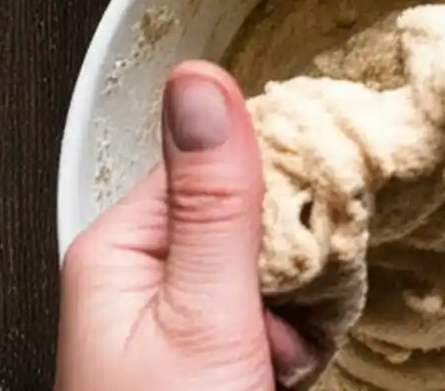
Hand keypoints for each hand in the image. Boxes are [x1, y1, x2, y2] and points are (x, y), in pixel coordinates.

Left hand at [56, 61, 327, 390]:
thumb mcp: (203, 316)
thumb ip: (213, 203)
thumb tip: (202, 83)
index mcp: (122, 248)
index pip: (213, 158)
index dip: (277, 176)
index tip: (322, 195)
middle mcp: (149, 275)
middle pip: (254, 210)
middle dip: (295, 254)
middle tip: (293, 300)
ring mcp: (186, 315)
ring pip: (278, 262)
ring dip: (304, 302)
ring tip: (285, 352)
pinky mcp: (218, 349)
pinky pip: (281, 309)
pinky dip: (301, 336)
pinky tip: (289, 368)